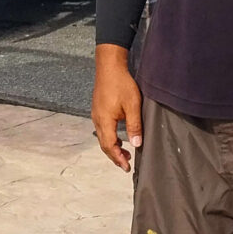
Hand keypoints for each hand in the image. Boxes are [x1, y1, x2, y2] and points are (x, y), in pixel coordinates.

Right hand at [91, 43, 142, 172]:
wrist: (109, 66)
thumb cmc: (121, 83)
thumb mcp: (132, 105)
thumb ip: (134, 126)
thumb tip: (136, 145)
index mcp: (105, 121)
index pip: (109, 146)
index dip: (118, 158)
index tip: (126, 167)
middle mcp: (97, 119)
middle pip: (104, 144)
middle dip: (114, 155)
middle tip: (126, 164)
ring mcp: (96, 114)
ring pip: (102, 137)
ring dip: (112, 147)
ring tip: (124, 152)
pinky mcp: (98, 109)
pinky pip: (102, 129)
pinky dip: (110, 137)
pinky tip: (118, 136)